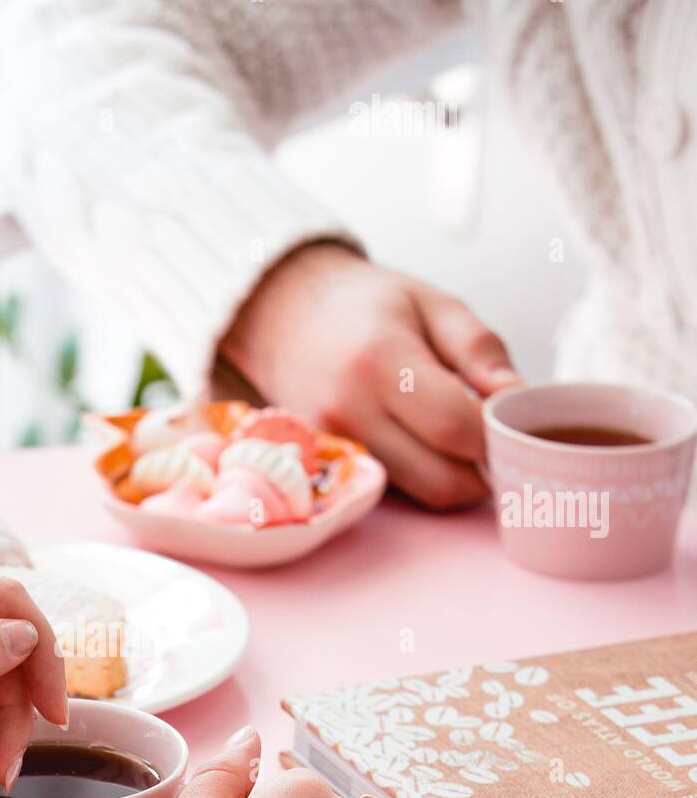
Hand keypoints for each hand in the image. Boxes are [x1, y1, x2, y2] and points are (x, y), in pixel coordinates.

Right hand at [222, 242, 520, 509]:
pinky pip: (396, 490)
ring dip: (454, 478)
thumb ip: (480, 349)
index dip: (499, 434)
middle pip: (441, 480)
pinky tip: (426, 445)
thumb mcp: (432, 303)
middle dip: (482, 470)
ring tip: (461, 439)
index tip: (513, 419)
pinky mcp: (328, 465)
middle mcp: (348, 413)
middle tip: (497, 440)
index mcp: (380, 361)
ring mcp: (333, 446)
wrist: (280, 317)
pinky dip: (423, 476)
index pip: (457, 427)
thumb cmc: (363, 305)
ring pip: (420, 494)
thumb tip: (517, 400)